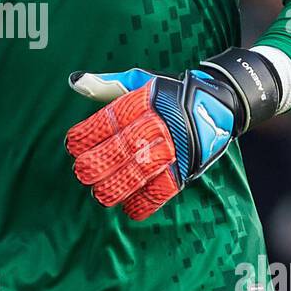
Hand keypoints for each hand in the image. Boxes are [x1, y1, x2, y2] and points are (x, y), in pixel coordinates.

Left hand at [65, 66, 239, 219]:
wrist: (217, 104)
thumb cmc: (167, 94)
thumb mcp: (139, 82)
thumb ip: (106, 85)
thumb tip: (74, 81)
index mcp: (145, 102)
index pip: (111, 119)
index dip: (90, 133)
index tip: (73, 145)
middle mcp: (159, 125)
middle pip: (125, 147)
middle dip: (101, 162)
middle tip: (82, 172)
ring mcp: (174, 148)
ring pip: (142, 170)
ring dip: (119, 185)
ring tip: (100, 194)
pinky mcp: (186, 167)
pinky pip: (165, 188)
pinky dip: (147, 201)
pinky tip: (129, 208)